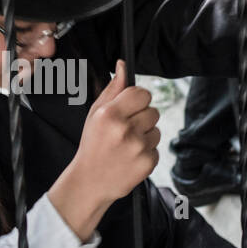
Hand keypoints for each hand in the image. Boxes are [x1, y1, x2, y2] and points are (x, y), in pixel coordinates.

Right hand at [47, 60, 159, 240]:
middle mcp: (125, 129)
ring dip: (145, 135)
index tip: (130, 109)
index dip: (137, 100)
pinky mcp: (147, 162)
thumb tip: (123, 65)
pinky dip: (146, 152)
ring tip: (127, 145)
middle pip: (153, 111)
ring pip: (157, 130)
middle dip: (142, 119)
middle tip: (125, 131)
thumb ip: (112, 89)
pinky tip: (131, 158)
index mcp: (110, 114)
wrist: (89, 182)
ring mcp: (138, 147)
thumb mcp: (95, 114)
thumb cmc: (92, 145)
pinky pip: (157, 148)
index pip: (142, 93)